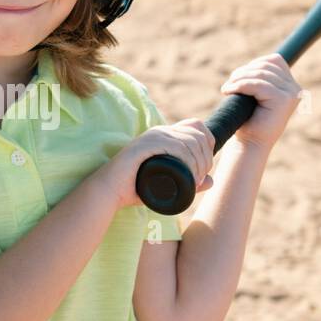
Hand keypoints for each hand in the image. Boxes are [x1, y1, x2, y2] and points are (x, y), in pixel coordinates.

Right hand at [96, 118, 215, 209]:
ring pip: (190, 142)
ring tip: (195, 181)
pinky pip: (176, 147)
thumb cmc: (135, 189)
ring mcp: (152, 136)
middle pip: (198, 135)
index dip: (208, 146)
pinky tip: (189, 175)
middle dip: (206, 158)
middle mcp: (160, 130)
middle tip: (200, 179)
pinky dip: (188, 161)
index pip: (198, 128)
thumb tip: (212, 182)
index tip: (204, 169)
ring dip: (199, 162)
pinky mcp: (145, 145)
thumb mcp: (168, 184)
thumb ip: (190, 182)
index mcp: (165, 134)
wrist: (109, 192)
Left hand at [220, 53, 301, 149]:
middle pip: (266, 65)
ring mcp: (291, 94)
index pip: (274, 61)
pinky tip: (228, 91)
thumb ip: (260, 78)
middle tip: (230, 84)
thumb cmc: (249, 120)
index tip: (238, 78)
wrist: (250, 143)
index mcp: (290, 86)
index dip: (253, 64)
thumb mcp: (255, 94)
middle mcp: (294, 89)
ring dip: (239, 78)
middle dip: (244, 71)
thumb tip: (255, 63)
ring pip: (260, 73)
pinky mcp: (284, 100)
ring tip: (228, 88)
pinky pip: (257, 84)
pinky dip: (240, 85)